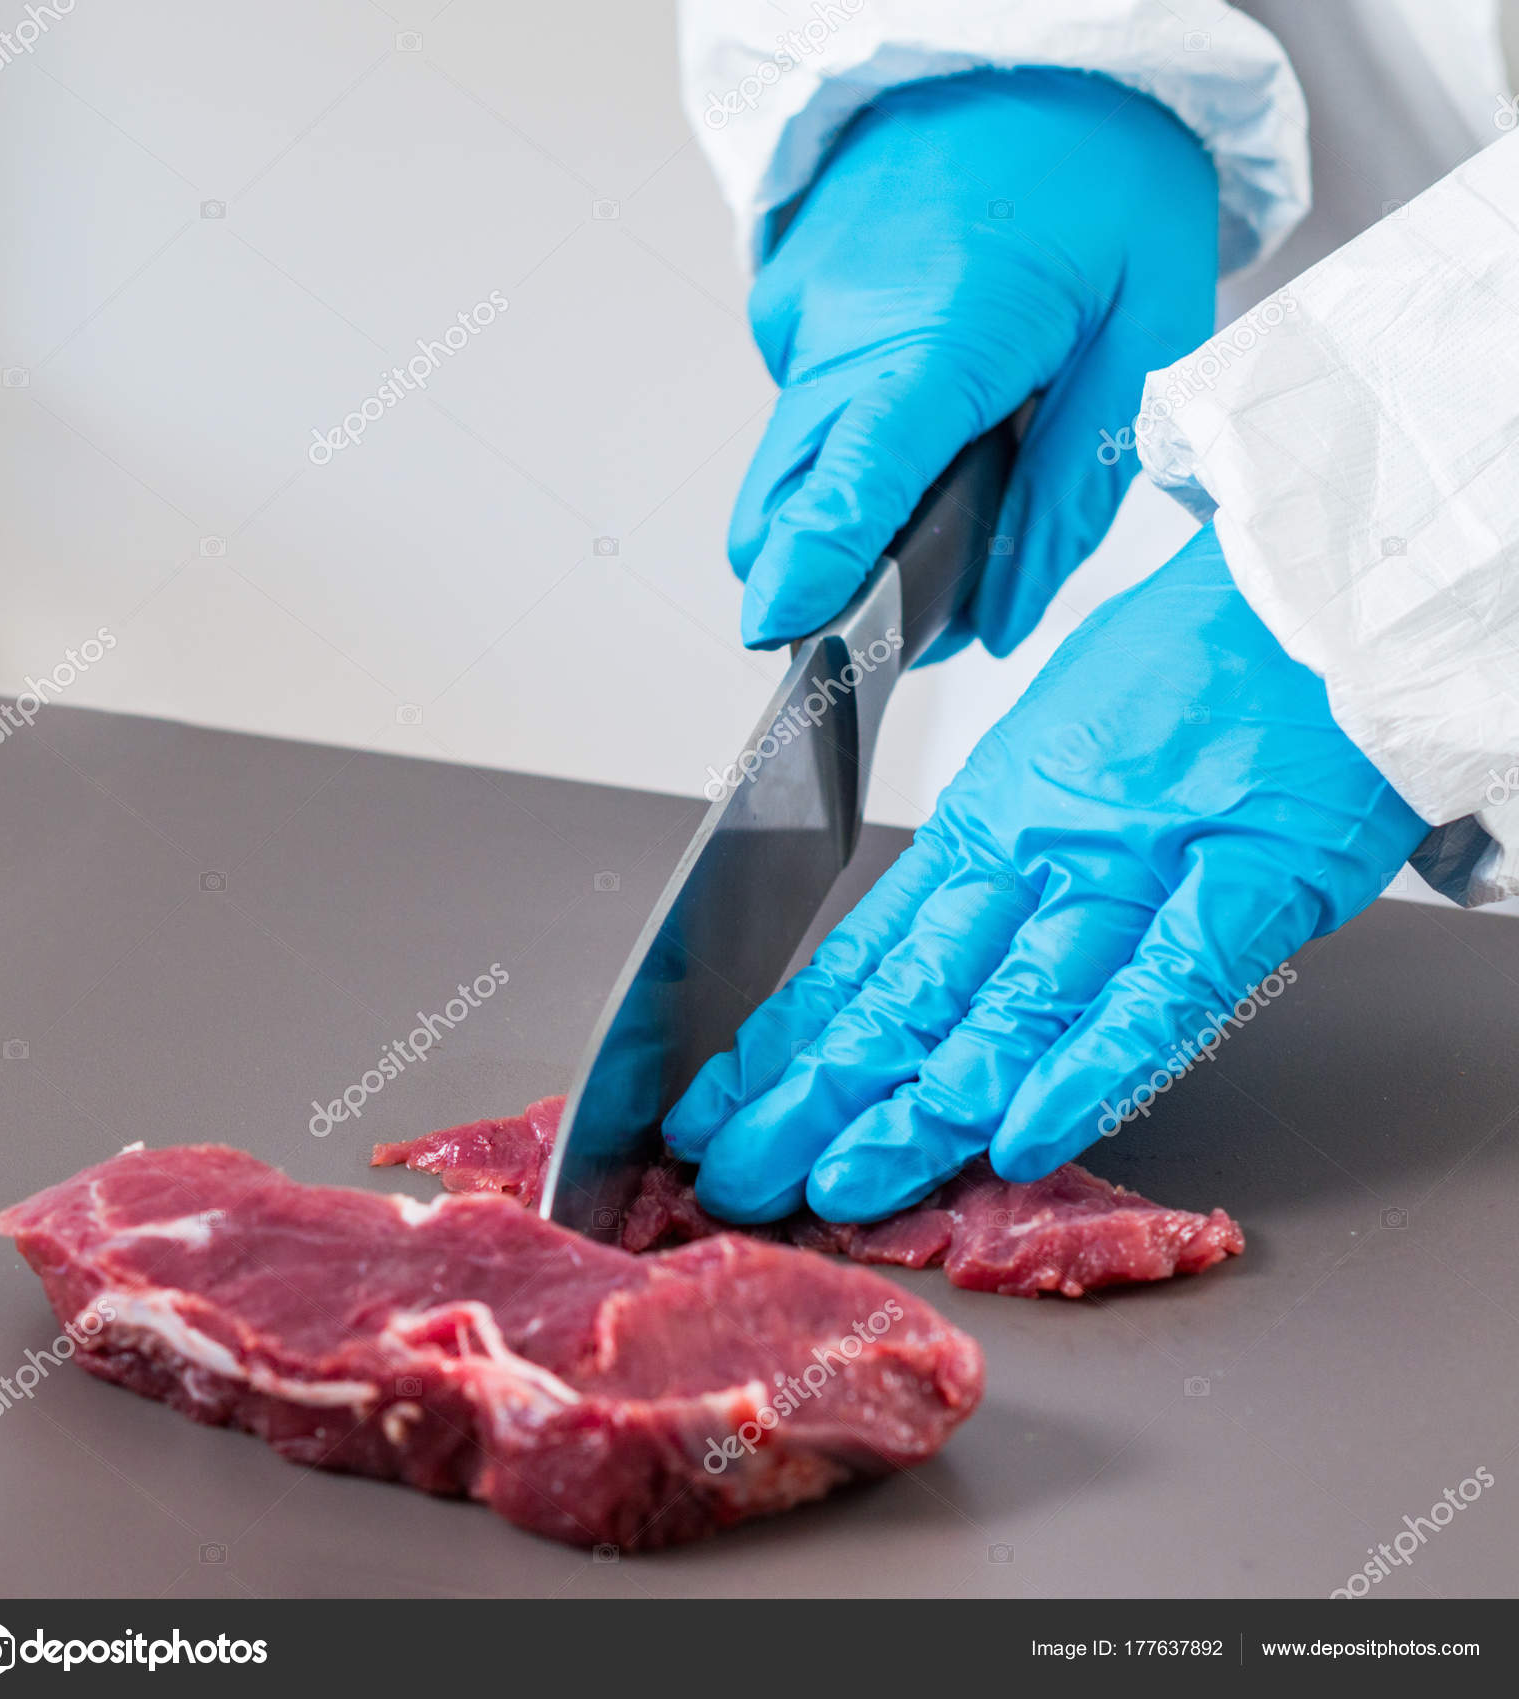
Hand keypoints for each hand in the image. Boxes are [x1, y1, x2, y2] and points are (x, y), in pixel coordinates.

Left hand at [666, 524, 1427, 1220]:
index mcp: (995, 816)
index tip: (727, 1104)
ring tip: (842, 1179)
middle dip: (819, 1096)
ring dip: (922, 1104)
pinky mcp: (1245, 879)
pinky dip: (1091, 1068)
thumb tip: (929, 951)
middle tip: (744, 1173)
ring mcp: (1140, 864)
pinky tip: (1022, 1135)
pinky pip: (1159, 990)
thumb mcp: (1060, 750)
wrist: (1322, 585)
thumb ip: (999, 860)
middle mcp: (1044, 845)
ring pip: (1009, 1003)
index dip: (793, 1040)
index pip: (873, 952)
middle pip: (916, 994)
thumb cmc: (1198, 661)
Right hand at [730, 66, 1217, 655]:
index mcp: (941, 331)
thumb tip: (1005, 614)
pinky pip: (802, 407)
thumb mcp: (1142, 329)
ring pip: (793, 464)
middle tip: (928, 571)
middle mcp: (841, 324)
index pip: (854, 478)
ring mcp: (799, 309)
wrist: (1033, 33)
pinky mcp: (784, 298)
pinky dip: (855, 429)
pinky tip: (928, 377)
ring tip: (958, 437)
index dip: (815, 570)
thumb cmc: (1100, 162)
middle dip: (833, 565)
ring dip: (852, 496)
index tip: (784, 641)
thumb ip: (1071, 491)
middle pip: (785, 500)